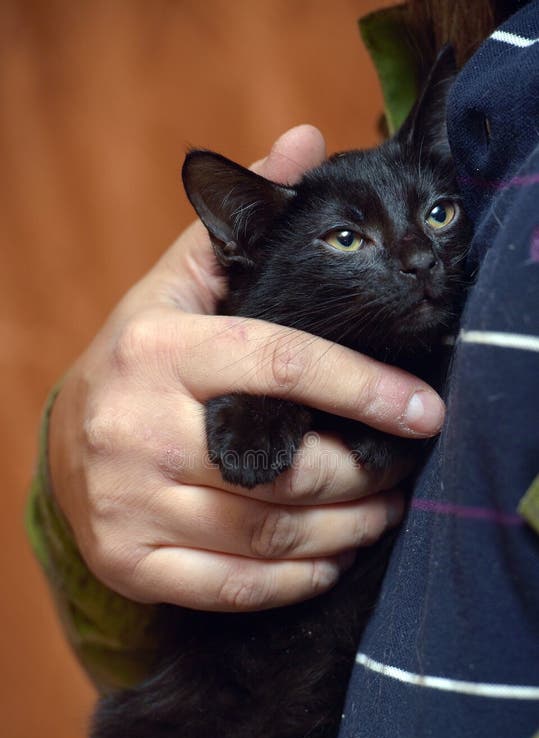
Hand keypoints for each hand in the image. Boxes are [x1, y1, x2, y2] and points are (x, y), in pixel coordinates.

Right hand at [49, 124, 444, 611]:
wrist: (62, 447)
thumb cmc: (136, 365)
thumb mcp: (172, 291)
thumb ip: (236, 228)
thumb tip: (305, 142)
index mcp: (157, 353)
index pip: (280, 364)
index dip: (363, 389)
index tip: (424, 410)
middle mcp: (137, 430)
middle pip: (281, 467)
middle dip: (363, 476)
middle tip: (404, 470)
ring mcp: (129, 504)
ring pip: (265, 533)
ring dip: (344, 531)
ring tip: (383, 513)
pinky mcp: (130, 562)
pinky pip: (232, 587)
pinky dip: (296, 580)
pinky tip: (331, 560)